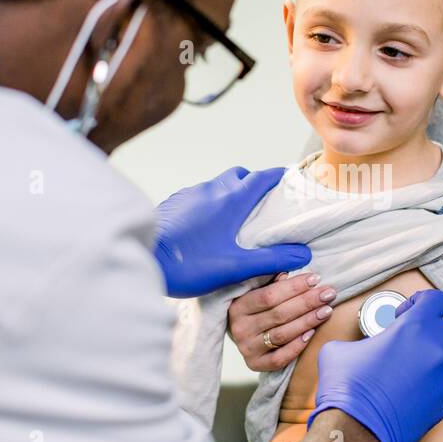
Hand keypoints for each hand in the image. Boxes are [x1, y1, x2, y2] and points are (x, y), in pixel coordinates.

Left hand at [153, 166, 311, 297]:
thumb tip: (303, 254)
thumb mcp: (235, 266)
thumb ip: (270, 260)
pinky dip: (211, 203)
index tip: (291, 179)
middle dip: (255, 183)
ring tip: (237, 218)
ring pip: (217, 185)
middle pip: (239, 175)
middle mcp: (210, 190)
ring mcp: (189, 195)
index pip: (262, 177)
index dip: (279, 176)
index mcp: (230, 200)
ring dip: (231, 193)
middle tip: (265, 203)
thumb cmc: (187, 264)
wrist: (139, 259)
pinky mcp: (173, 204)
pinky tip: (208, 227)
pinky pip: (199, 196)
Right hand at [228, 271, 337, 371]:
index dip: (294, 287)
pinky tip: (312, 332)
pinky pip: (280, 358)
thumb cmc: (255, 310)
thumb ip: (271, 283)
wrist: (243, 336)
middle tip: (328, 293)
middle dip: (307, 302)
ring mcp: (247, 348)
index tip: (315, 279)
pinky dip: (297, 345)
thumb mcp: (257, 292)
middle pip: (279, 314)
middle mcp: (240, 328)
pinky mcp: (255, 364)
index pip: (269, 296)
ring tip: (327, 310)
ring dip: (307, 321)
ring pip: (282, 335)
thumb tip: (288, 273)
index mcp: (238, 307)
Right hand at [309, 289, 442, 441]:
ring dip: (433, 357)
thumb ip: (360, 339)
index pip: (436, 300)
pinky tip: (410, 390)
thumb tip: (362, 346)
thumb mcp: (339, 350)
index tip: (404, 313)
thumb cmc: (346, 388)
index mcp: (414, 328)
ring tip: (408, 368)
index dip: (420, 302)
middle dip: (430, 330)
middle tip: (407, 340)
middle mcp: (436, 350)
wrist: (356, 432)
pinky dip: (433, 382)